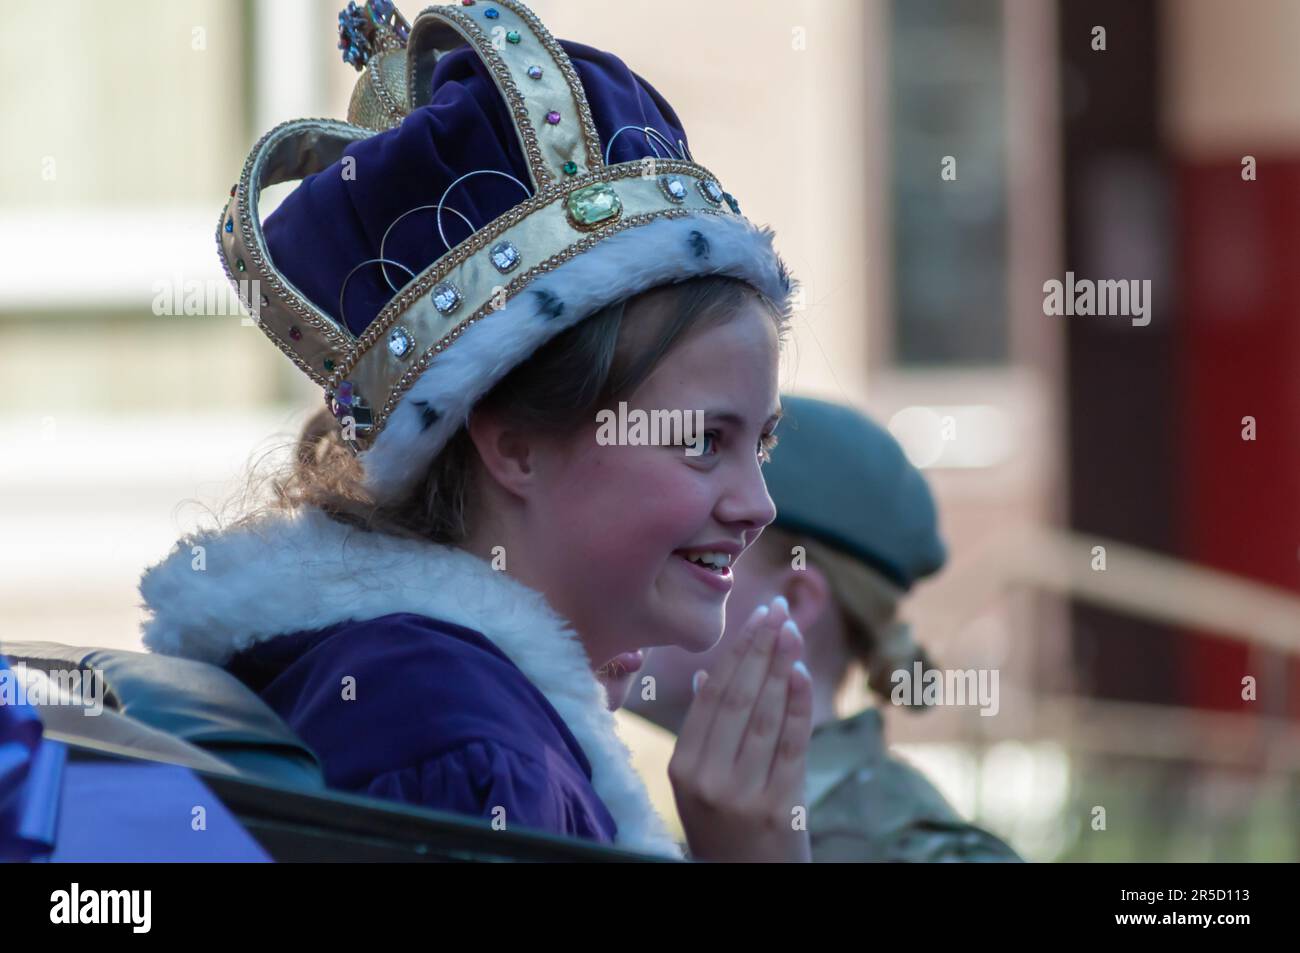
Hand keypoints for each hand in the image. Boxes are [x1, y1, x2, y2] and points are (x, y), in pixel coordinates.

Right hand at [668, 597, 813, 861]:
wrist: (748, 884)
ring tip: (791, 629)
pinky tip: (800, 673)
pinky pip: (790, 745)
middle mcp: (707, 780)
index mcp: (683, 769)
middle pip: (737, 699)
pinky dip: (797, 706)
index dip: (735, 652)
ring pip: (764, 716)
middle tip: (776, 610)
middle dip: (759, 648)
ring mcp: (743, 794)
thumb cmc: (725, 829)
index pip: (710, 697)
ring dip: (780, 666)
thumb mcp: (697, 785)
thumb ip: (703, 733)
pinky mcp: (780, 807)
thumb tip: (711, 675)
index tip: (755, 616)